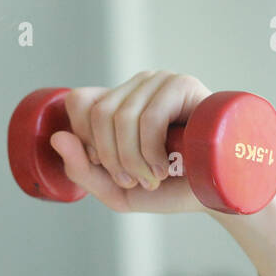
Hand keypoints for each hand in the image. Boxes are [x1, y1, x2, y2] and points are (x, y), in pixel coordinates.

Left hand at [47, 70, 212, 214]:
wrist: (218, 193)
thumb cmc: (169, 189)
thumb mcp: (116, 190)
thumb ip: (82, 171)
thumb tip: (57, 137)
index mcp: (117, 103)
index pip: (79, 102)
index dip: (86, 140)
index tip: (108, 168)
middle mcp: (136, 86)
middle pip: (98, 112)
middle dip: (110, 157)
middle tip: (134, 180)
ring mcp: (160, 81)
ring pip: (121, 116)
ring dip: (132, 159)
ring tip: (152, 177)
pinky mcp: (184, 86)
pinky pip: (149, 117)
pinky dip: (149, 151)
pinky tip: (163, 167)